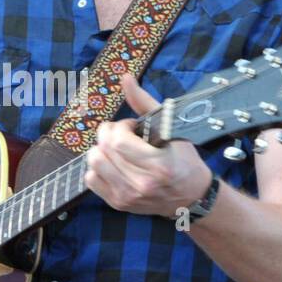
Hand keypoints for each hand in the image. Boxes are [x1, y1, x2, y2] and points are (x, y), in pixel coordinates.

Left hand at [83, 73, 212, 217]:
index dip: (120, 127)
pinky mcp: (119, 203)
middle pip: (102, 151)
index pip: (118, 142)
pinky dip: (97, 167)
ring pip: (93, 164)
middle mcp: (142, 184)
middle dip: (108, 135)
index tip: (131, 126)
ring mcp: (128, 196)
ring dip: (101, 150)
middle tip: (122, 134)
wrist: (190, 196)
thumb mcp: (171, 128)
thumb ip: (144, 102)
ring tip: (117, 149)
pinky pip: (90, 180)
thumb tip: (125, 77)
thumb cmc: (183, 160)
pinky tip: (113, 164)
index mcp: (158, 165)